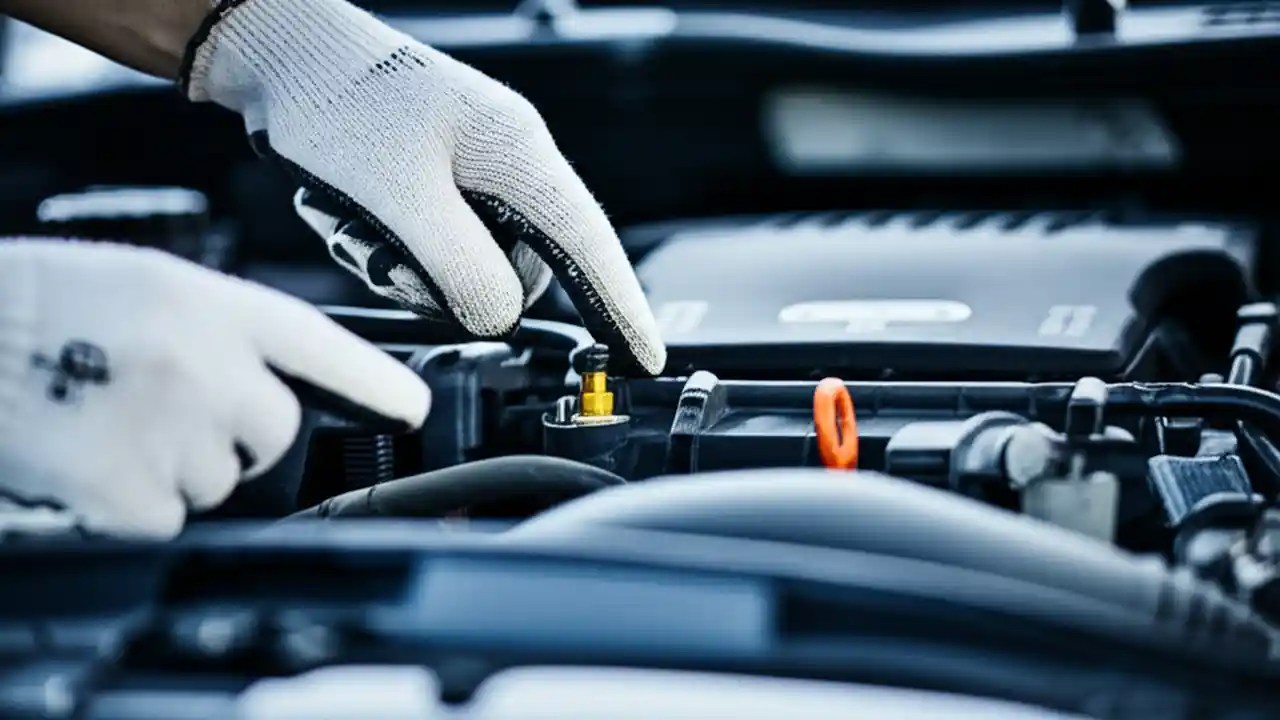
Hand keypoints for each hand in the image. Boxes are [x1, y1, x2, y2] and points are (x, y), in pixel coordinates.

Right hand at [0, 240, 428, 537]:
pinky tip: (96, 463)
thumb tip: (269, 381)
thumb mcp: (150, 288)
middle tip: (177, 416)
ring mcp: (172, 430)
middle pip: (277, 433)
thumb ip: (220, 330)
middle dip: (241, 437)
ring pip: (219, 481)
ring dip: (180, 470)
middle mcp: (208, 366)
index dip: (377, 383)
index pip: (322, 349)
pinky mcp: (129, 490)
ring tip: (117, 425)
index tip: (413, 411)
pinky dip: (133, 508)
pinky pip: (165, 519)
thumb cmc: (45, 306)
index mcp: (212, 306)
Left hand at [182, 0, 666, 374]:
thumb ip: (461, 268)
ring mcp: (471, 168)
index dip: (621, 306)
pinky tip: (350, 217)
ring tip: (355, 230)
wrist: (278, 50)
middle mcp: (506, 160)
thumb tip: (502, 319)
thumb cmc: (335, 106)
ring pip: (469, 263)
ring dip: (405, 267)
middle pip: (516, 269)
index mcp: (516, 154)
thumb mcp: (399, 197)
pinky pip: (435, 244)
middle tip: (387, 265)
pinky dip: (389, 247)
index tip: (643, 357)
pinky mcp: (435, 177)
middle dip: (450, 287)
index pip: (588, 243)